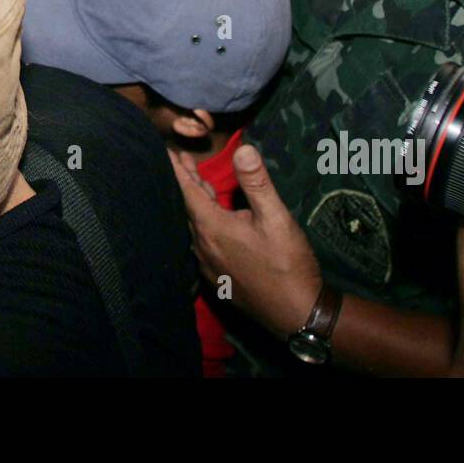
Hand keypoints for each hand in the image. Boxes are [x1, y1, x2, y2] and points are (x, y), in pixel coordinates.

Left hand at [169, 143, 320, 337]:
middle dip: (187, 183)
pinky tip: (213, 223)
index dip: (178, 169)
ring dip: (196, 205)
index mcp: (213, 229)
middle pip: (188, 208)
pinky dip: (203, 225)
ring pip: (195, 228)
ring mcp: (209, 266)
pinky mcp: (217, 279)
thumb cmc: (288, 263)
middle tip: (183, 161)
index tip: (166, 151)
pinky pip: (201, 245)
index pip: (187, 192)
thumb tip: (243, 149)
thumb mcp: (276, 218)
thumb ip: (257, 183)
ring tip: (200, 186)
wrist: (297, 313)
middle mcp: (203, 247)